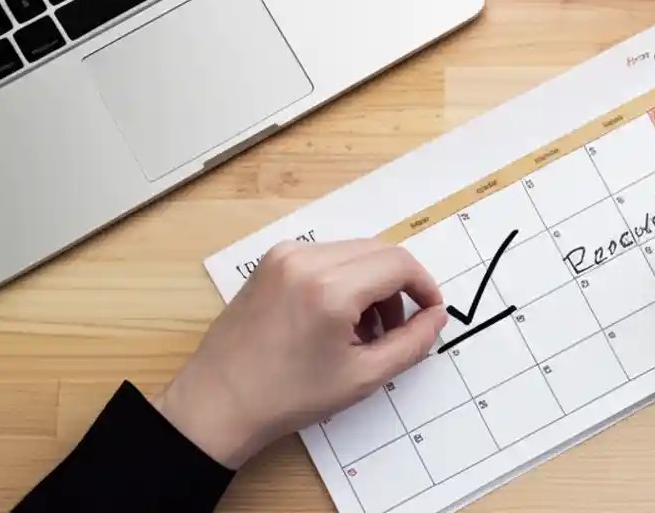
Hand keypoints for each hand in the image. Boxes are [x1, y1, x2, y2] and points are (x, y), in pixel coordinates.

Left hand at [154, 240, 448, 467]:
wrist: (218, 403)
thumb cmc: (288, 396)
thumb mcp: (363, 376)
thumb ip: (411, 342)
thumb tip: (436, 316)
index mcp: (331, 288)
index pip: (400, 264)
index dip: (425, 287)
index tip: (431, 314)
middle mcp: (307, 259)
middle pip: (380, 251)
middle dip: (400, 286)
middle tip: (399, 328)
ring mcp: (285, 255)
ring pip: (355, 252)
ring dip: (373, 282)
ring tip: (365, 330)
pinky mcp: (272, 261)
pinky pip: (327, 256)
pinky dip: (346, 278)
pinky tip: (337, 318)